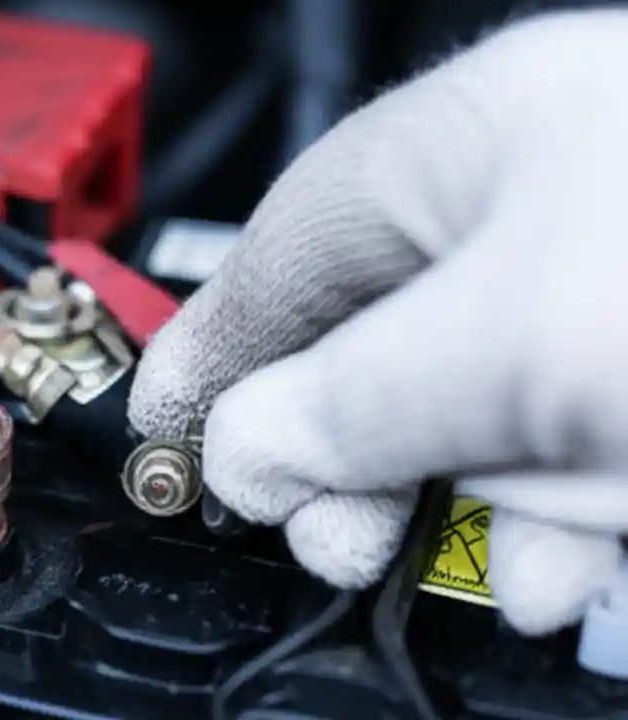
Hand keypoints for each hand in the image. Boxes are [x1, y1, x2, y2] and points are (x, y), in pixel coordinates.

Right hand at [130, 9, 627, 634]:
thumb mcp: (507, 344)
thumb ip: (347, 407)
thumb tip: (244, 449)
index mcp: (488, 131)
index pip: (291, 237)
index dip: (210, 338)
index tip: (159, 419)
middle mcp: (546, 203)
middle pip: (370, 342)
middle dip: (323, 449)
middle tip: (298, 515)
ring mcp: (603, 295)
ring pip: (467, 419)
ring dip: (428, 511)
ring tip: (408, 554)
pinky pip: (562, 464)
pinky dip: (535, 532)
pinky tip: (545, 569)